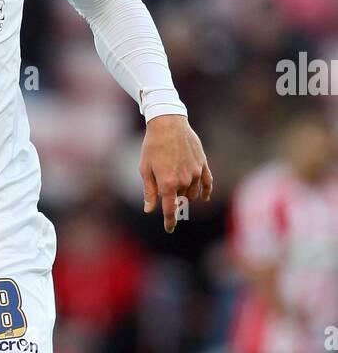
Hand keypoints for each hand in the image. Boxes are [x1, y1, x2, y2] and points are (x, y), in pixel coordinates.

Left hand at [140, 115, 212, 233]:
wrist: (168, 123)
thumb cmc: (152, 146)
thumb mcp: (145, 169)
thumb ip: (149, 191)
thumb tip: (150, 209)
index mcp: (167, 183)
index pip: (171, 209)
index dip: (170, 221)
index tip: (169, 229)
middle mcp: (184, 180)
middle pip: (181, 200)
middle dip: (174, 200)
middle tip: (165, 191)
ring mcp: (195, 172)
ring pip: (193, 193)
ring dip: (186, 195)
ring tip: (178, 187)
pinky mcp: (202, 164)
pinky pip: (208, 182)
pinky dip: (206, 191)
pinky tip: (204, 197)